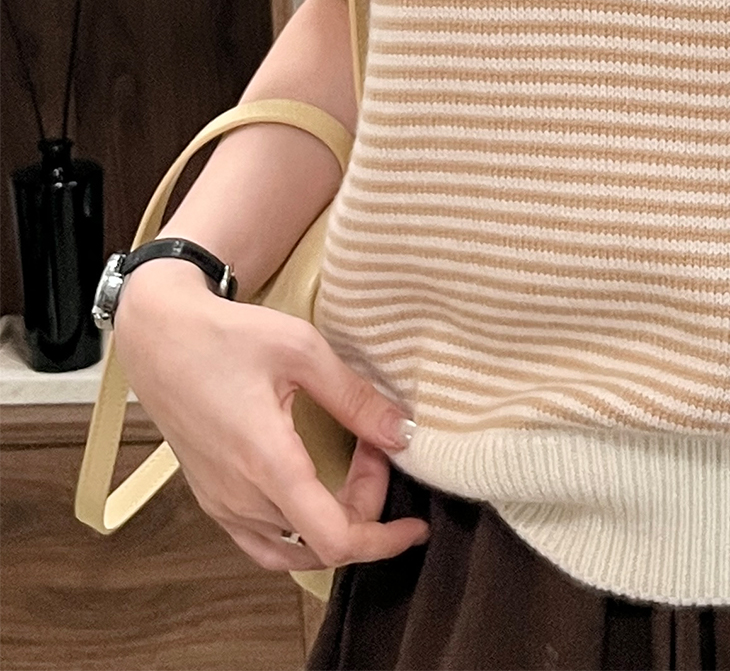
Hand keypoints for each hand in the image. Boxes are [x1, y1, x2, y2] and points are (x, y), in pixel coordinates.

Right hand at [112, 258, 429, 572]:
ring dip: (337, 516)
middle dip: (367, 503)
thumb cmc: (227, 337)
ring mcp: (222, 504)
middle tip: (375, 443)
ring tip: (355, 461)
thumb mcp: (302, 351)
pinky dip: (303, 531)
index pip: (334, 539)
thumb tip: (402, 433)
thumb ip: (354, 398)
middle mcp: (241, 497)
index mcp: (267, 462)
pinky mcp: (212, 499)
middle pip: (323, 541)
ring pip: (296, 546)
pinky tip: (321, 492)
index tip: (414, 525)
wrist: (160, 338)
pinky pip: (264, 542)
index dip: (382, 541)